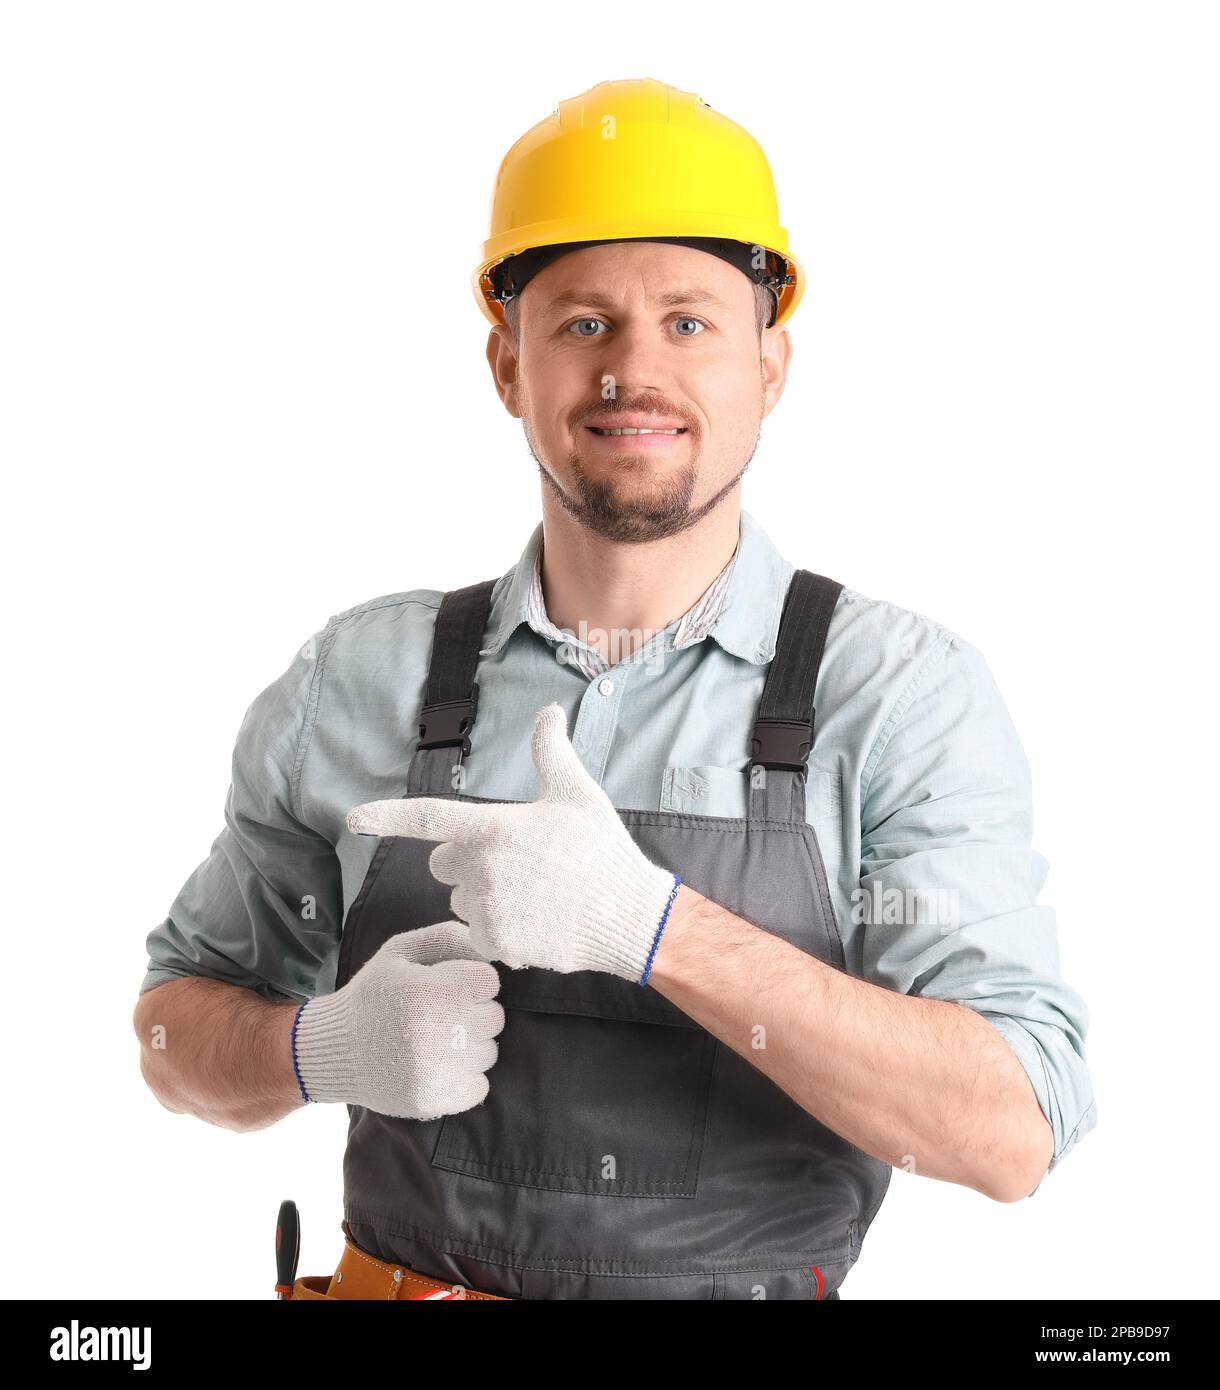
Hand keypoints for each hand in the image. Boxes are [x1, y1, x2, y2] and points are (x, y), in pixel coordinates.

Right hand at [293, 920, 503, 1119]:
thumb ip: (446, 936)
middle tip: (444, 1014)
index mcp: (424, 992)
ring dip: (471, 1046)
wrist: (335, 1049)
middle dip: (475, 1012)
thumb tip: (489, 946)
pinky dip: (466, 1077)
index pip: (489, 982)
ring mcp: (433, 1072)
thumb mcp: (400, 951)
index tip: (453, 987)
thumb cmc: (374, 995)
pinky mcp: (432, 1100)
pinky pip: (479, 1086)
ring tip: (438, 1040)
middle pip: (494, 1018)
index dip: (473, 981)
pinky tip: (439, 1065)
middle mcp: (432, 1033)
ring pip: (488, 1053)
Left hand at [346, 703, 679, 981]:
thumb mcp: (577, 794)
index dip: (386, 816)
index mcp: (494, 827)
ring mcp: (487, 908)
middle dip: (467, 863)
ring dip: (484, 899)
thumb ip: (552, 752)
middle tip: (518, 863)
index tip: (352, 820)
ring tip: (533, 895)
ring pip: (461, 901)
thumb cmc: (602, 851)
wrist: (629, 918)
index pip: (428, 817)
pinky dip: (500, 930)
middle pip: (443, 864)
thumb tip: (549, 710)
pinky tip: (536, 922)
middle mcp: (482, 868)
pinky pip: (477, 933)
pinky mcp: (496, 943)